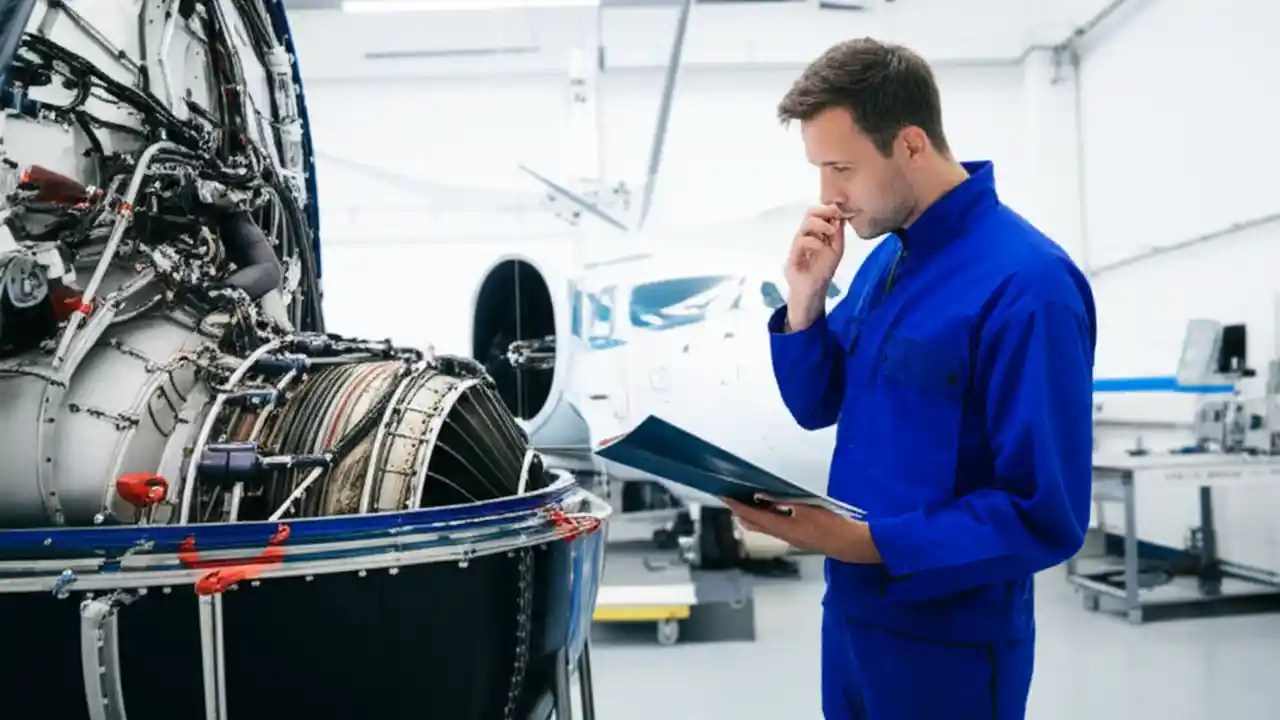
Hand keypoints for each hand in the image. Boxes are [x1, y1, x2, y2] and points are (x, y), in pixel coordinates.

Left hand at [722, 494, 879, 564]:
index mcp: (782, 528)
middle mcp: (782, 535)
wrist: (849, 544)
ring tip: (747, 502)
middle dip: (741, 512)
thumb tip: (763, 497)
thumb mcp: (806, 507)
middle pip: (754, 525)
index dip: (737, 506)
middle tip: (732, 499)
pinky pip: (775, 528)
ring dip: (753, 516)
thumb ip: (784, 502)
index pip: (752, 516)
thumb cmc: (831, 525)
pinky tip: (770, 510)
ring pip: (764, 528)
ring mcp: (790, 538)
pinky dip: (767, 518)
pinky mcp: (798, 538)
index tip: (725, 497)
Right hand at [784, 205, 845, 329]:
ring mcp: (798, 244)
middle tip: (834, 214)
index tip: (840, 211)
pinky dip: (814, 241)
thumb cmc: (823, 269)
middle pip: (809, 213)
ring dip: (820, 224)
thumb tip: (839, 216)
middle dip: (823, 210)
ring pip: (805, 224)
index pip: (819, 213)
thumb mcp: (836, 249)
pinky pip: (801, 241)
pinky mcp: (793, 255)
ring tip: (831, 231)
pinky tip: (822, 247)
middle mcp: (806, 234)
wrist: (813, 289)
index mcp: (816, 232)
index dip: (829, 209)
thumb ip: (838, 233)